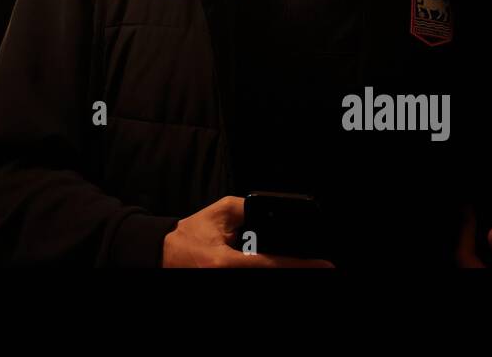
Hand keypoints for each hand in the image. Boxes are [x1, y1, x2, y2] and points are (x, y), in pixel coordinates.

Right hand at [162, 196, 334, 267]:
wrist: (166, 254)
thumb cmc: (191, 234)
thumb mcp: (219, 213)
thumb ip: (246, 209)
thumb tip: (270, 210)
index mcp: (227, 262)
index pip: (272, 263)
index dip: (301, 265)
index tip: (325, 265)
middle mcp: (230, 276)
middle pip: (271, 275)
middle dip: (294, 268)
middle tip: (317, 265)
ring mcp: (229, 282)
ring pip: (265, 278)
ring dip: (281, 268)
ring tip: (300, 263)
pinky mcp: (228, 282)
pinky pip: (254, 276)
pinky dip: (266, 267)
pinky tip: (275, 263)